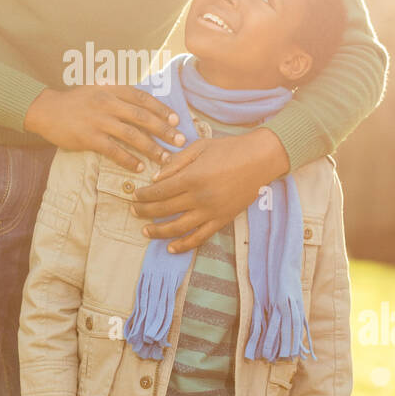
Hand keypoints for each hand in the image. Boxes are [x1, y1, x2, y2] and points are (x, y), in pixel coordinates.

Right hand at [24, 85, 183, 173]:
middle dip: (164, 130)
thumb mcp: (97, 89)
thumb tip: (142, 103)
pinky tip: (139, 167)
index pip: (143, 98)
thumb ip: (118, 94)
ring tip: (165, 158)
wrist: (46, 110)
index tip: (176, 119)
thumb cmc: (75, 101)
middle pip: (142, 117)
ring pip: (132, 135)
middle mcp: (108, 103)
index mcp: (112, 89)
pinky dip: (128, 160)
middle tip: (180, 141)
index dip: (162, 109)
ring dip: (151, 148)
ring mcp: (98, 121)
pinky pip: (114, 150)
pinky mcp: (89, 138)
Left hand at [131, 127, 288, 251]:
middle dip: (145, 212)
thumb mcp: (199, 147)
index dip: (144, 196)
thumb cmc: (229, 149)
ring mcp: (211, 212)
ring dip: (159, 231)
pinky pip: (200, 237)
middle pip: (164, 209)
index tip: (135, 196)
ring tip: (146, 231)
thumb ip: (176, 162)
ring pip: (178, 228)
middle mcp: (199, 198)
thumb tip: (155, 178)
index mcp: (192, 177)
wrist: (261, 159)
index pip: (159, 191)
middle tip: (133, 211)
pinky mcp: (222, 220)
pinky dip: (184, 245)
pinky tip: (171, 247)